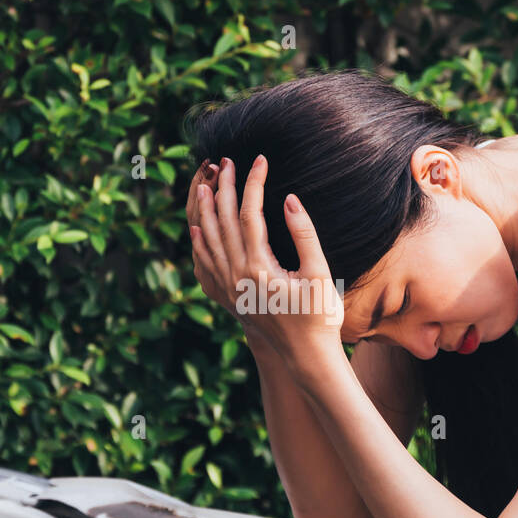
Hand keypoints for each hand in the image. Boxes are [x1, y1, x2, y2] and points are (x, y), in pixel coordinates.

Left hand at [188, 154, 344, 377]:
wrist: (306, 358)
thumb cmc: (320, 317)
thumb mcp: (320, 274)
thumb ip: (304, 235)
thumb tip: (289, 199)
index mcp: (259, 269)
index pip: (251, 213)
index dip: (254, 183)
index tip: (260, 160)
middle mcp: (237, 277)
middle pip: (224, 222)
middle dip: (226, 188)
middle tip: (227, 162)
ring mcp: (229, 290)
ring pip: (209, 242)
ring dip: (206, 211)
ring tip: (206, 186)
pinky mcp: (228, 299)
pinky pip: (205, 267)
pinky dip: (198, 245)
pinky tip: (197, 230)